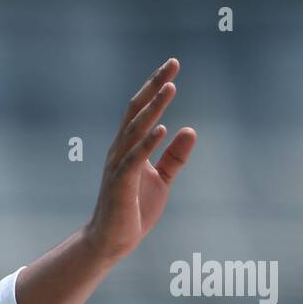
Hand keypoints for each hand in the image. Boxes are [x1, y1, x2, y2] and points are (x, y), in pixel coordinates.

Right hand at [84, 57, 196, 262]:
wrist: (112, 240)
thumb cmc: (133, 209)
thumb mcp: (161, 179)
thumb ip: (174, 155)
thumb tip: (190, 129)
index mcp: (128, 148)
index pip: (141, 110)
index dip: (155, 87)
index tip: (172, 66)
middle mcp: (120, 151)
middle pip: (137, 112)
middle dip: (155, 87)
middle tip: (173, 63)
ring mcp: (118, 167)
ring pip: (136, 130)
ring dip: (153, 109)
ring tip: (171, 88)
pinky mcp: (120, 185)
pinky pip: (134, 160)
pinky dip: (147, 143)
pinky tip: (162, 128)